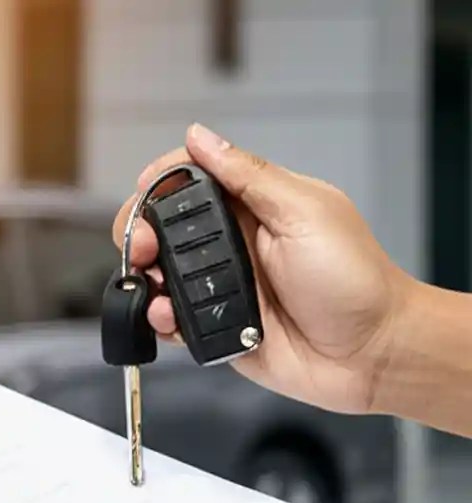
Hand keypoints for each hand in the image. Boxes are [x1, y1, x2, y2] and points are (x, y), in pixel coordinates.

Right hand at [114, 124, 418, 414]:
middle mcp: (233, 242)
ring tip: (153, 287)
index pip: (192, 177)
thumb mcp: (305, 212)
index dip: (161, 180)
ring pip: (159, 273)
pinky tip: (168, 317)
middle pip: (163, 226)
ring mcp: (222, 284)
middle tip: (145, 249)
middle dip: (141, 233)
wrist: (372, 354)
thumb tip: (202, 138)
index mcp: (254, 205)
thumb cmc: (355, 281)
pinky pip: (172, 318)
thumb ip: (250, 175)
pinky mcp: (215, 325)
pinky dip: (160, 318)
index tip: (145, 192)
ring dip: (146, 278)